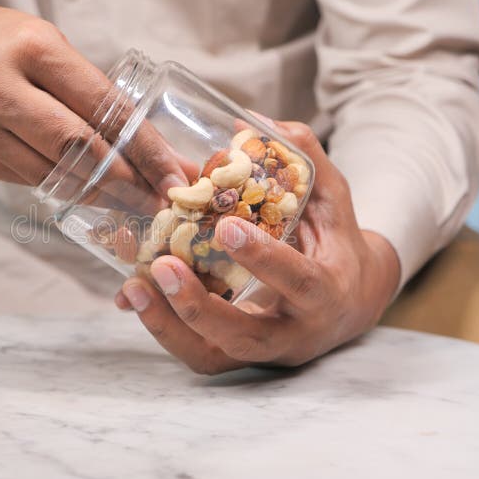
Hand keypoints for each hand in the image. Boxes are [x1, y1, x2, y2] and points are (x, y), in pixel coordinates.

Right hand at [0, 6, 186, 197]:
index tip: (175, 176)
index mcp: (32, 48)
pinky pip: (31, 181)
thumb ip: (95, 93)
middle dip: (128, 182)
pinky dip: (68, 191)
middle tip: (160, 202)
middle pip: (78, 149)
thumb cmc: (1, 44)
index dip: (145, 148)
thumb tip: (159, 148)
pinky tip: (93, 196)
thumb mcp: (49, 46)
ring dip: (102, 195)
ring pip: (56, 175)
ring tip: (135, 204)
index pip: (102, 107)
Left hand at [115, 119, 400, 373]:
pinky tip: (131, 296)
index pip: (299, 280)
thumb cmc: (337, 242)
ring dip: (167, 327)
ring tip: (130, 289)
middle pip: (244, 337)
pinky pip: (193, 350)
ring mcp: (261, 350)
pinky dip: (161, 327)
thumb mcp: (333, 198)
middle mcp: (294, 331)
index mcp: (326, 291)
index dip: (264, 259)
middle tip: (161, 266)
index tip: (226, 228)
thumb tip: (251, 121)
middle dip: (199, 307)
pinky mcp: (234, 353)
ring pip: (210, 357)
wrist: (348, 301)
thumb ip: (303, 158)